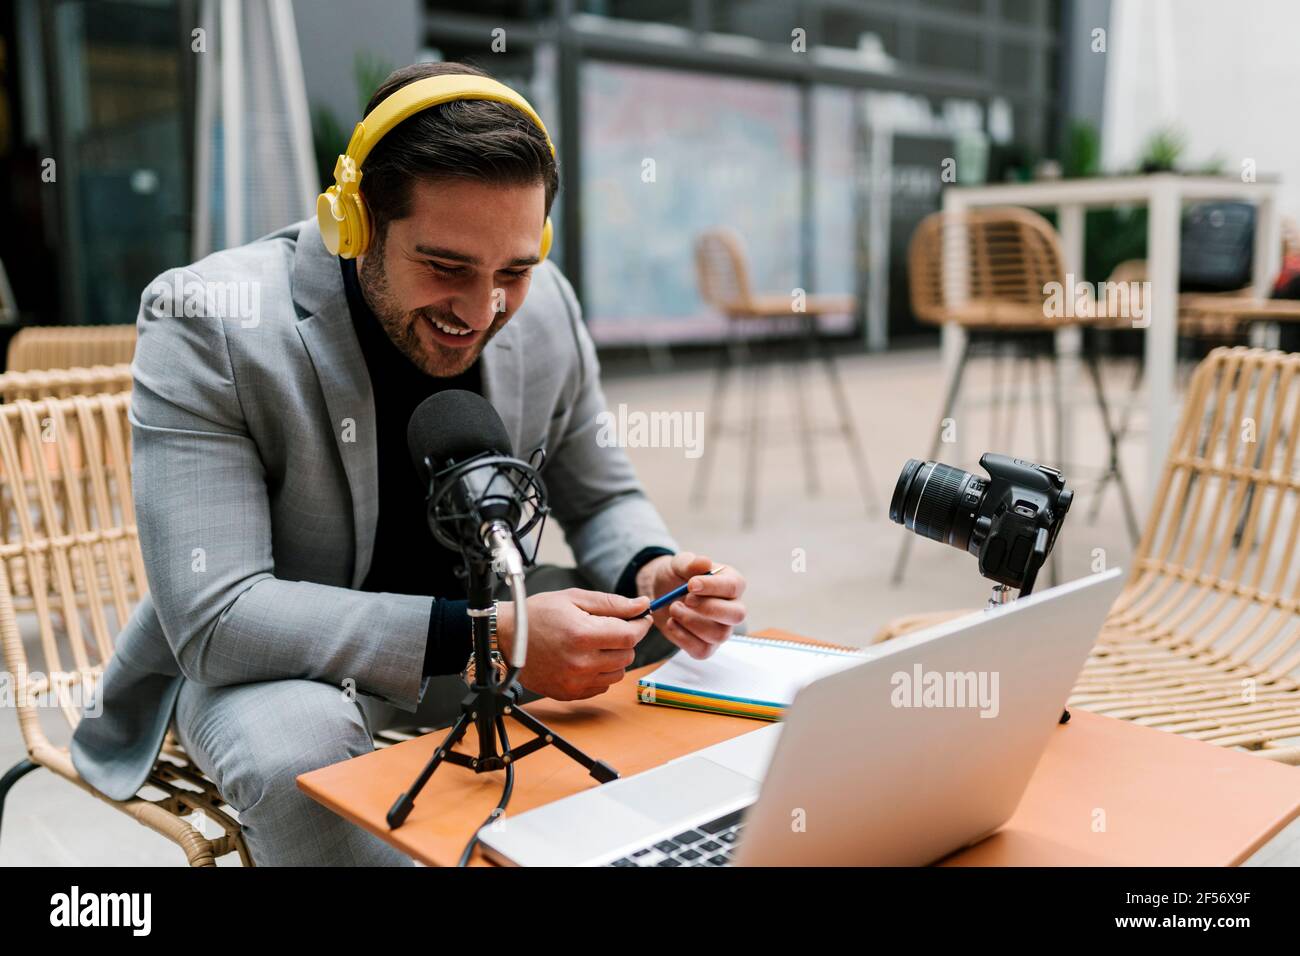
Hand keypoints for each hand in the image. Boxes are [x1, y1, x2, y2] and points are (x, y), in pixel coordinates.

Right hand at [495, 589, 651, 699]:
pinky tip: (586, 658)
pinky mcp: (569, 694)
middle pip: (627, 655)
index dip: (640, 625)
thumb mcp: (574, 598)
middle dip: (626, 639)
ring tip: (595, 643)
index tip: (640, 618)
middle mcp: (581, 663)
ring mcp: (575, 682)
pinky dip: (601, 672)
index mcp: (583, 635)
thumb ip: (612, 603)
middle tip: (610, 628)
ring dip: (615, 657)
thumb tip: (642, 605)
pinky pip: (602, 686)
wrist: (506, 639)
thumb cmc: (538, 614)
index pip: (630, 635)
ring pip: (618, 672)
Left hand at [637, 552, 745, 659]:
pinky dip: (683, 638)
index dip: (713, 587)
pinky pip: (702, 651)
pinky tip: (672, 623)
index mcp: (732, 583)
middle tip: (685, 599)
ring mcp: (722, 629)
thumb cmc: (677, 576)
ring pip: (719, 635)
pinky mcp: (707, 646)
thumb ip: (691, 563)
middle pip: (737, 615)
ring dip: (692, 622)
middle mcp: (732, 608)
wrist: (661, 593)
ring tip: (674, 608)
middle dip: (709, 608)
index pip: (734, 587)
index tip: (691, 584)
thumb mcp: (679, 564)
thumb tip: (704, 562)